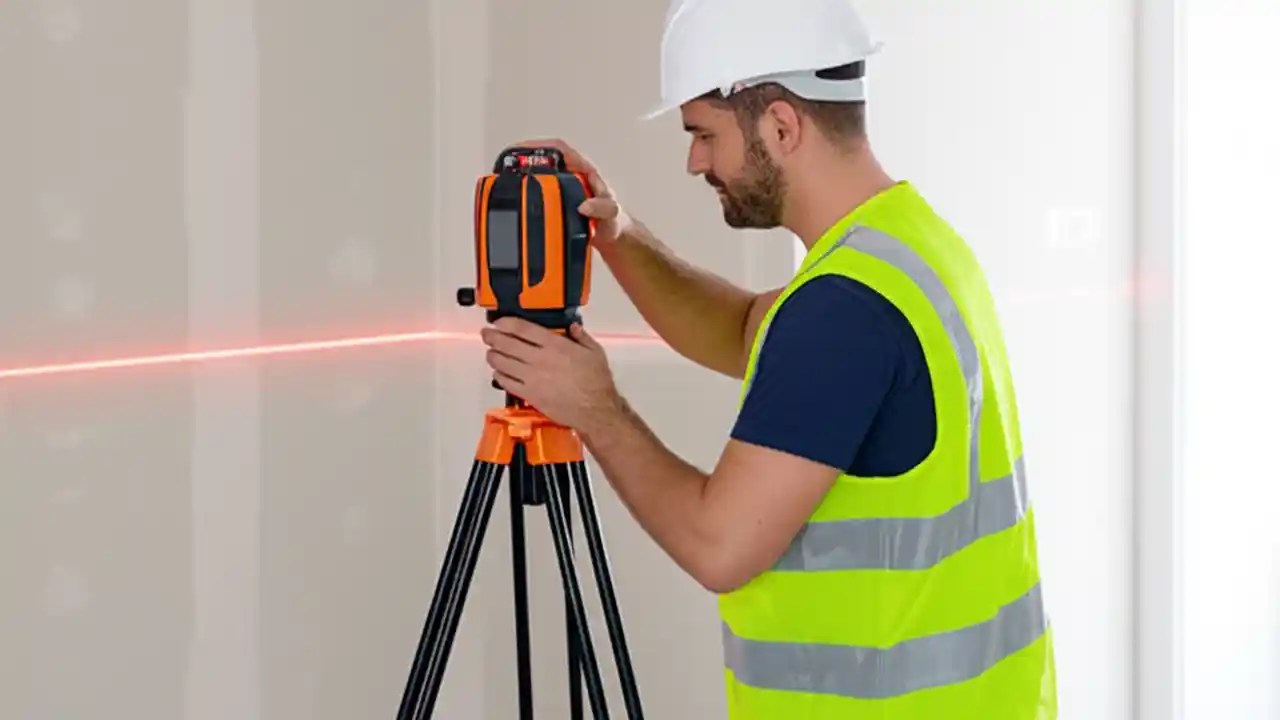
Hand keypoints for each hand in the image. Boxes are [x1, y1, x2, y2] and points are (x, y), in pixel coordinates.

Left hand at [481, 317, 622, 432]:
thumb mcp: (594, 352)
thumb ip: (581, 336)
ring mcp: (531, 377)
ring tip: (490, 352)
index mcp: (554, 345)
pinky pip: (507, 382)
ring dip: (493, 355)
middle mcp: (539, 359)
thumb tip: (572, 327)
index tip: (498, 321)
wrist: (594, 410)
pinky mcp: (529, 394)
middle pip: (508, 344)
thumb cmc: (596, 381)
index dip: (506, 323)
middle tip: (487, 334)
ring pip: (503, 363)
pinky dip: (499, 375)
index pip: (522, 329)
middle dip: (493, 337)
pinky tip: (498, 371)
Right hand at [507, 138, 632, 249]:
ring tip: (502, 178)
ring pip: (538, 174)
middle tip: (505, 164)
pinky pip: (538, 191)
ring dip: (521, 174)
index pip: (560, 148)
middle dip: (522, 158)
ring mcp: (562, 187)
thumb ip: (602, 208)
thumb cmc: (612, 221)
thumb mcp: (612, 214)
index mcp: (583, 170)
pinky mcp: (556, 201)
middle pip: (543, 158)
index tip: (523, 148)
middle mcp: (570, 175)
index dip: (540, 145)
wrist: (611, 236)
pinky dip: (525, 192)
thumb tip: (585, 205)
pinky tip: (513, 199)